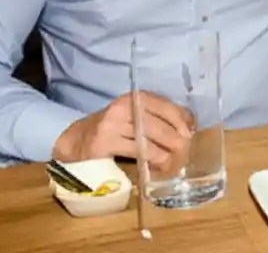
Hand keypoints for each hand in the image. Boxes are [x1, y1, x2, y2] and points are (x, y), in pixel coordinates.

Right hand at [52, 92, 193, 176]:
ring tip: (174, 163)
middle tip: (186, 153)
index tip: (192, 134)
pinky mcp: (102, 143)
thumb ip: (158, 118)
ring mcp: (111, 125)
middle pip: (158, 125)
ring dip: (165, 154)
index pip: (165, 106)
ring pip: (147, 140)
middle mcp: (123, 107)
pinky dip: (149, 161)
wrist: (75, 141)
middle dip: (176, 141)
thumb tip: (189, 129)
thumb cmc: (112, 129)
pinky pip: (133, 152)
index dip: (182, 121)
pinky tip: (157, 168)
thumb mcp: (135, 117)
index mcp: (135, 98)